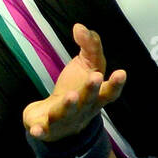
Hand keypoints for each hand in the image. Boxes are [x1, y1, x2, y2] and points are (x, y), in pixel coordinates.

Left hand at [22, 24, 126, 142]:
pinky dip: (39, 131)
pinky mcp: (45, 128)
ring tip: (71, 96)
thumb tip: (79, 27)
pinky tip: (35, 130)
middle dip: (92, 89)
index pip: (109, 91)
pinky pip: (42, 130)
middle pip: (89, 100)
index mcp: (95, 97)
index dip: (116, 84)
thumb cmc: (76, 88)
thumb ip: (89, 45)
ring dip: (70, 105)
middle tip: (95, 76)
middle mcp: (83, 110)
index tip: (121, 73)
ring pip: (67, 113)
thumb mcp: (86, 66)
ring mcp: (65, 120)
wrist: (55, 121)